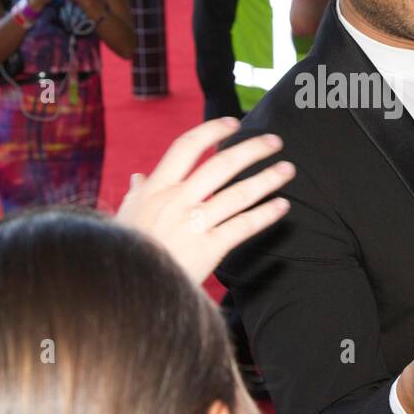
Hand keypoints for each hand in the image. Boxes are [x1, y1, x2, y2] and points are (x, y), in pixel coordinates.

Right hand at [114, 118, 294, 284]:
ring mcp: (194, 224)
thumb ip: (137, 194)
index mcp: (156, 188)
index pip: (187, 146)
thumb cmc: (125, 251)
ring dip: (268, 179)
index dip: (213, 130)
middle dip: (252, 149)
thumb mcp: (126, 216)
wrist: (128, 289)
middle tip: (275, 141)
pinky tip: (282, 206)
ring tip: (287, 170)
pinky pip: (243, 226)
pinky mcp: (209, 248)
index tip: (234, 123)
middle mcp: (176, 200)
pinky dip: (265, 214)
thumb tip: (139, 176)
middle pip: (222, 164)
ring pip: (239, 193)